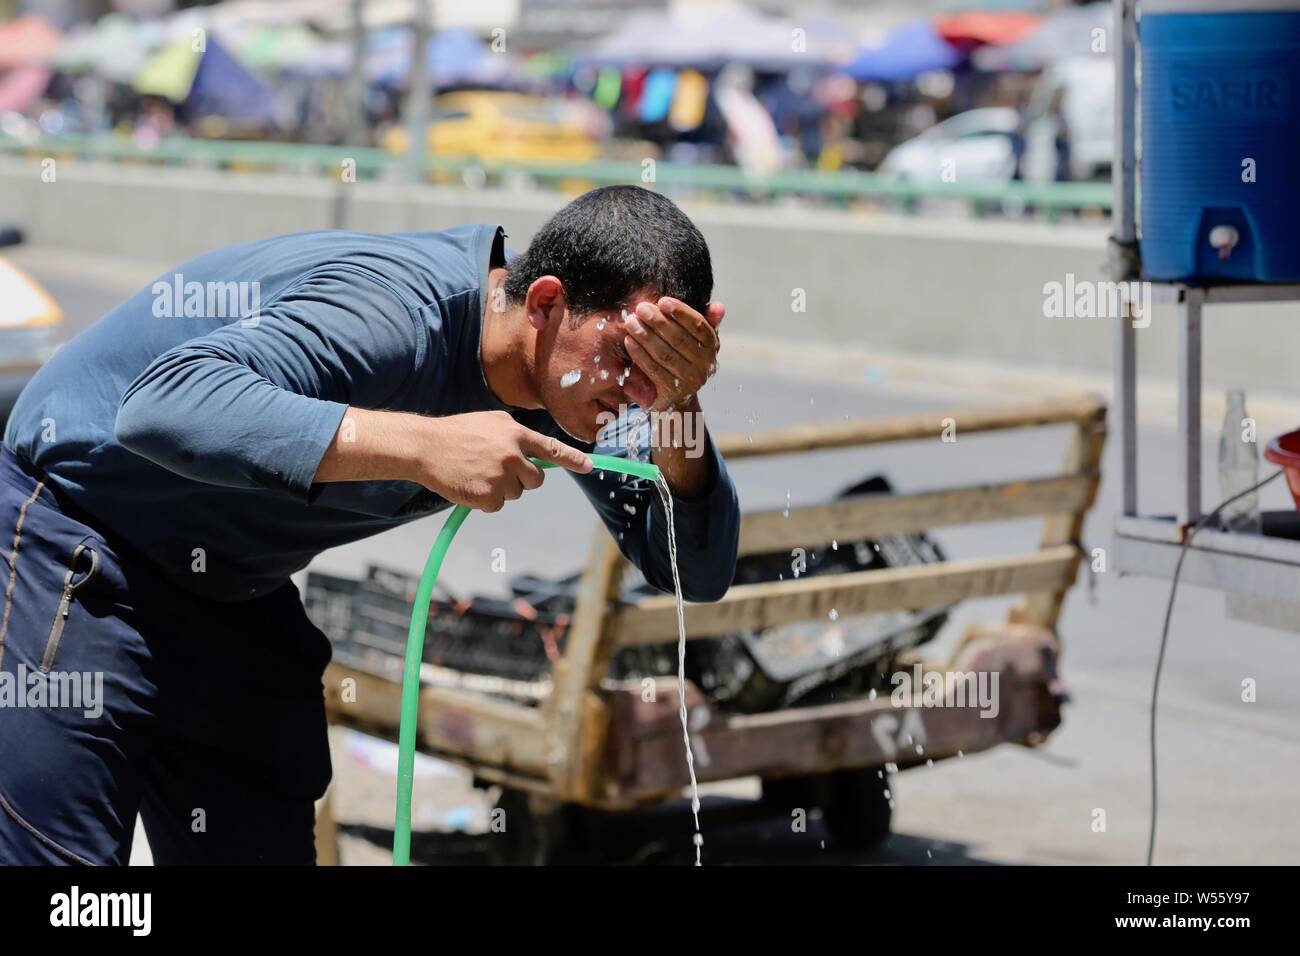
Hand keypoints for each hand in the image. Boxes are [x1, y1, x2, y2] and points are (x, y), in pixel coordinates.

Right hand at [418, 411, 590, 511]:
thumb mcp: (491, 423)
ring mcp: (502, 477)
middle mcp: (513, 456)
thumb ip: (516, 435)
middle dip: (522, 479)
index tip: (590, 467)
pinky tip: (470, 485)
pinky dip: (486, 500)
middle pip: (536, 480)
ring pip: (517, 493)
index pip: (551, 449)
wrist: (426, 447)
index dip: (572, 459)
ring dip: (502, 488)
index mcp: (516, 434)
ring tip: (477, 472)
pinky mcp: (489, 496)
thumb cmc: (457, 433)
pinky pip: (498, 505)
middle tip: (498, 469)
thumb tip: (537, 450)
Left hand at [621, 297, 723, 411]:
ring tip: (631, 322)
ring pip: (666, 354)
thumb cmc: (683, 358)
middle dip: (658, 322)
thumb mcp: (695, 340)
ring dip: (646, 336)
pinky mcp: (675, 392)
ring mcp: (691, 380)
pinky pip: (655, 370)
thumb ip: (705, 321)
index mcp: (712, 346)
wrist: (677, 397)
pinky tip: (629, 341)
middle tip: (641, 308)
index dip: (681, 312)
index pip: (699, 326)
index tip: (662, 301)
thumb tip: (718, 305)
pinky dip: (640, 355)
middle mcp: (706, 364)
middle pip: (680, 339)